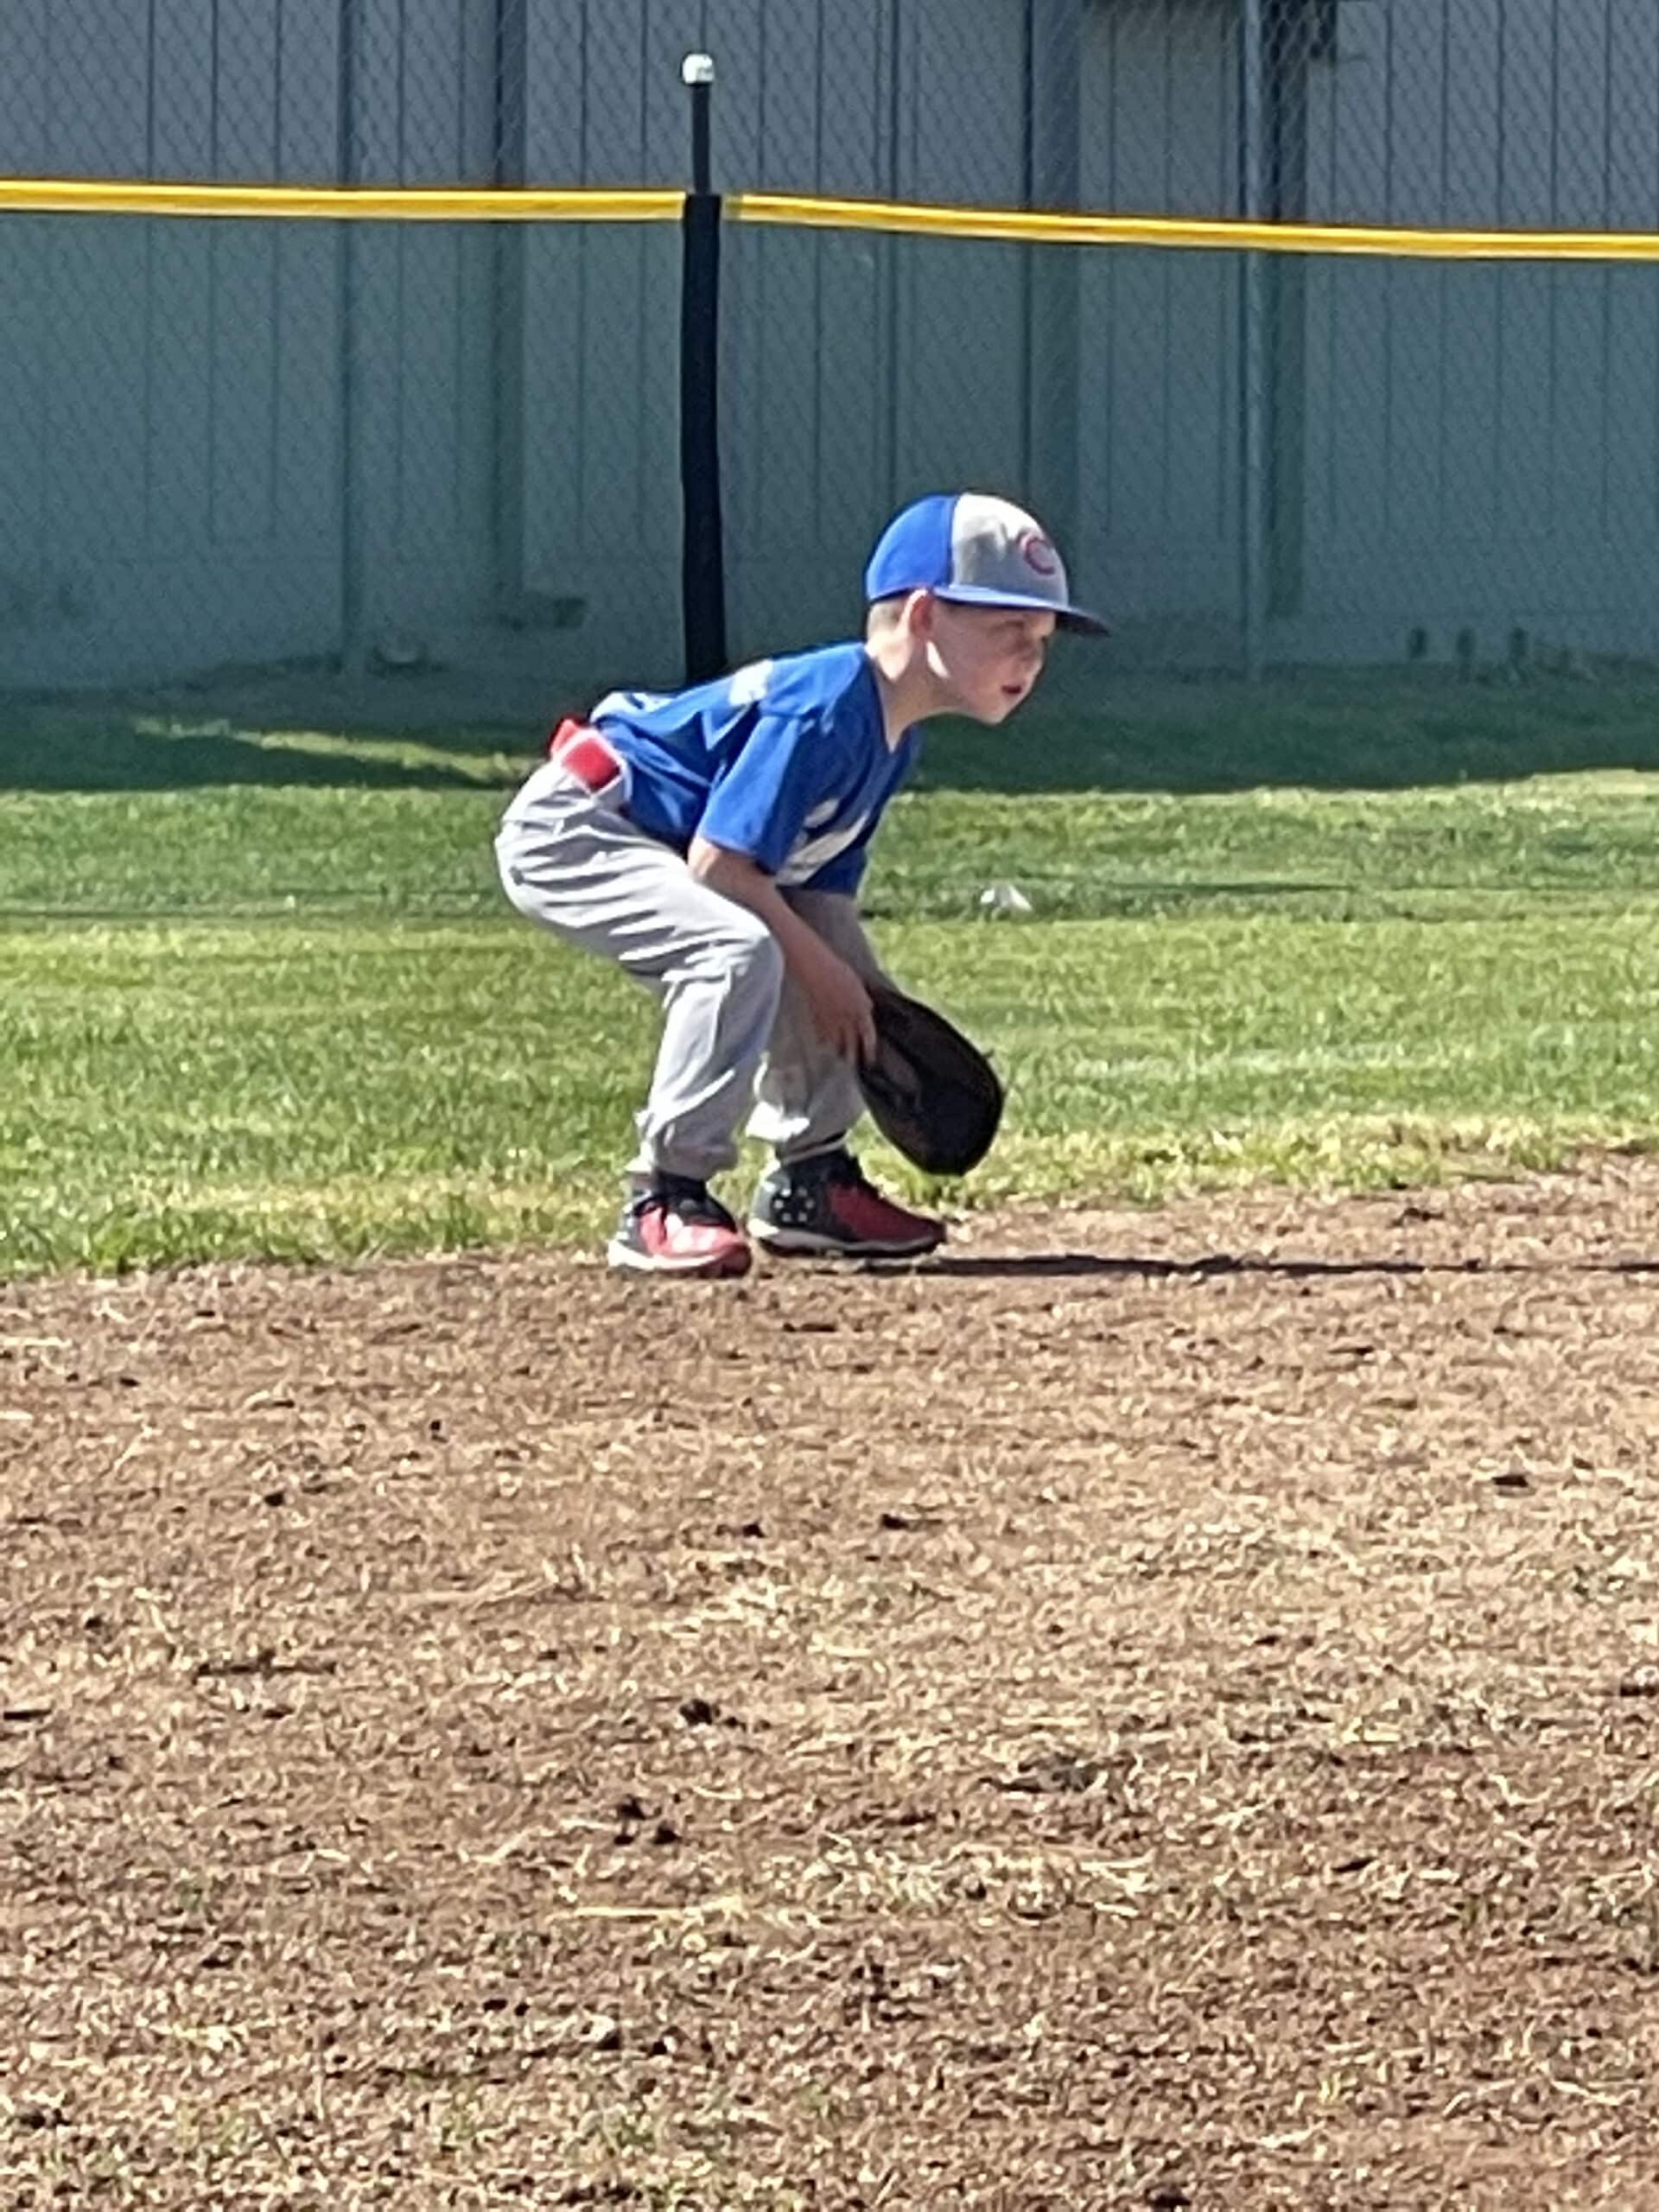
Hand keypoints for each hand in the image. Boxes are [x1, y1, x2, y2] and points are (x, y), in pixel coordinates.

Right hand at [797, 942, 876, 1063]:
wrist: (815, 968)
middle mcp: (845, 1018)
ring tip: (840, 1058)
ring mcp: (829, 1018)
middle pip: (850, 1042)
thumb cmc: (839, 972)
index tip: (871, 1061)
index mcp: (859, 1009)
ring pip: (835, 1041)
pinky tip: (823, 1045)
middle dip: (853, 1056)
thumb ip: (864, 1001)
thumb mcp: (858, 985)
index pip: (867, 1034)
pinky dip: (822, 1039)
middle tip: (854, 1066)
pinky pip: (820, 1033)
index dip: (869, 1049)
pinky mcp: (815, 1016)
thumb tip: (867, 1009)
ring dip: (838, 1050)